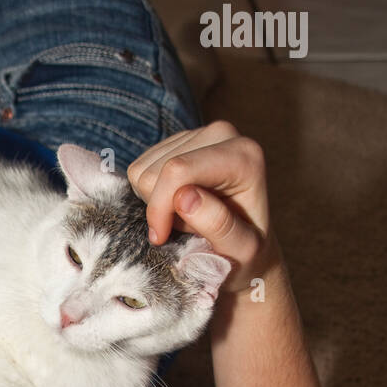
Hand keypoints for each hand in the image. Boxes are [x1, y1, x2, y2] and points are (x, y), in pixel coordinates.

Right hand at [127, 121, 279, 293]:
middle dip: (160, 206)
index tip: (161, 238)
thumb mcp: (241, 250)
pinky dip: (150, 195)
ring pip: (143, 169)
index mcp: (243, 156)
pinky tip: (175, 205)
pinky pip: (140, 169)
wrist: (245, 245)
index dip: (160, 207)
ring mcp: (197, 134)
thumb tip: (184, 197)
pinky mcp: (178, 141)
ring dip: (155, 202)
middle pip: (156, 169)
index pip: (178, 170)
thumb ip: (218, 224)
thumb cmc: (246, 253)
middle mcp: (221, 134)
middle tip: (185, 227)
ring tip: (183, 217)